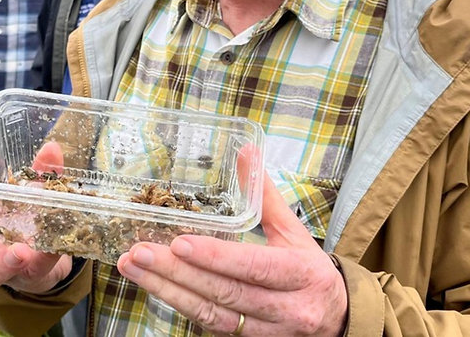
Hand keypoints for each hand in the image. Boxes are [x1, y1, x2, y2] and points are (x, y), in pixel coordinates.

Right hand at [0, 142, 72, 293]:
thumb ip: (40, 174)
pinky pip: (30, 273)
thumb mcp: (31, 196)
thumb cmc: (26, 221)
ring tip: (20, 251)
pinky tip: (52, 250)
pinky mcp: (25, 280)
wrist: (44, 262)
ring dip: (2, 263)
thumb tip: (52, 149)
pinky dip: (43, 260)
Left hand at [116, 156, 347, 335]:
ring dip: (167, 291)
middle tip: (139, 253)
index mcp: (299, 273)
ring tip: (133, 268)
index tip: (179, 243)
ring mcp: (265, 331)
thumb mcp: (294, 231)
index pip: (253, 266)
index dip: (215, 257)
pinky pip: (209, 325)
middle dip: (176, 273)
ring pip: (210, 314)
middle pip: (224, 292)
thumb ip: (266, 194)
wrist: (336, 320)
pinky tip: (153, 286)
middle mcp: (284, 308)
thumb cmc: (310, 270)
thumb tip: (246, 150)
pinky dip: (179, 305)